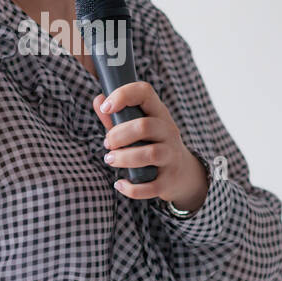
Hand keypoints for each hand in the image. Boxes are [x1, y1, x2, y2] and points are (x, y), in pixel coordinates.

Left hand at [93, 83, 208, 211]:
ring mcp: (171, 156)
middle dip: (118, 134)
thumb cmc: (153, 145)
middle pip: (144, 126)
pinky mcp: (169, 181)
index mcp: (159, 114)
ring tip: (110, 159)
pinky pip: (151, 186)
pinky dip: (132, 188)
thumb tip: (98, 100)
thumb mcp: (140, 128)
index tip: (106, 107)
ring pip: (149, 154)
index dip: (123, 95)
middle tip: (108, 144)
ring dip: (123, 158)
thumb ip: (116, 117)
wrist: (183, 173)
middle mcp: (168, 132)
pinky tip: (120, 184)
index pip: (145, 92)